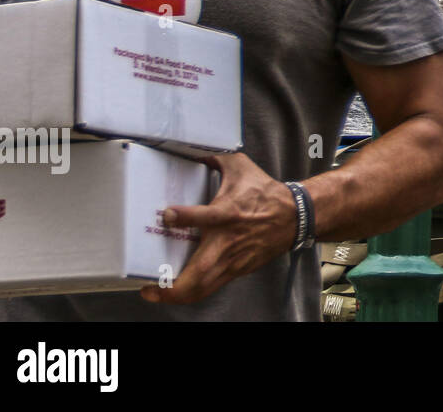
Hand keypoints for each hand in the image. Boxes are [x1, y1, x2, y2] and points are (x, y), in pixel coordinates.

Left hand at [140, 152, 298, 305]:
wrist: (294, 216)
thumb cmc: (264, 192)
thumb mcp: (241, 167)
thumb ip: (215, 158)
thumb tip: (192, 149)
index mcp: (228, 212)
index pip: (202, 217)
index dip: (181, 217)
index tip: (166, 215)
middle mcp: (228, 240)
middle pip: (198, 271)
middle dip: (171, 284)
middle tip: (148, 286)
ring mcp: (233, 259)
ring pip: (203, 287)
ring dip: (177, 294)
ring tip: (155, 293)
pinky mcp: (237, 269)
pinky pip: (212, 286)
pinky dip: (193, 291)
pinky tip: (178, 289)